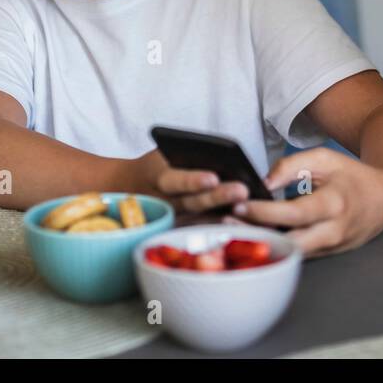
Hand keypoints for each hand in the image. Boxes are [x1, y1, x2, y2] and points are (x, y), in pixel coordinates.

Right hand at [129, 148, 250, 216]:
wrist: (134, 186)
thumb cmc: (159, 164)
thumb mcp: (165, 153)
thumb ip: (187, 155)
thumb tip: (223, 156)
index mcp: (158, 179)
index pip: (174, 181)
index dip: (193, 181)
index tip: (213, 177)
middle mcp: (166, 203)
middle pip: (193, 203)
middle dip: (218, 197)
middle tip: (242, 190)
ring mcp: (176, 219)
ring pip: (202, 219)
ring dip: (226, 212)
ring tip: (248, 204)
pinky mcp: (184, 228)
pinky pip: (206, 227)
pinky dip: (225, 222)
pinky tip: (246, 217)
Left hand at [222, 148, 382, 256]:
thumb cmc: (352, 176)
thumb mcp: (324, 158)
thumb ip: (291, 165)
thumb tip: (263, 182)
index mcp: (334, 204)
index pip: (294, 213)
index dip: (264, 212)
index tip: (238, 206)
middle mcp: (333, 231)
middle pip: (289, 243)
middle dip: (256, 237)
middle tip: (225, 225)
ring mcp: (330, 248)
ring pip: (290, 254)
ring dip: (260, 245)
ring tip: (230, 231)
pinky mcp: (325, 256)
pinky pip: (295, 255)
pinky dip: (273, 247)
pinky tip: (251, 237)